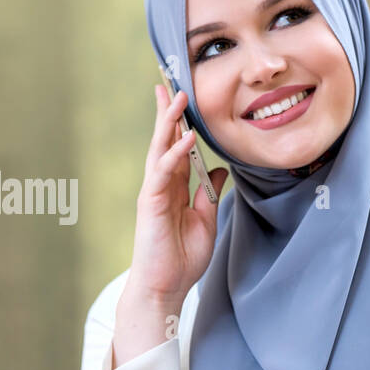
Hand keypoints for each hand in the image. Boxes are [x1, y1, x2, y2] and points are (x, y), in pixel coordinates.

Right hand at [111, 83, 228, 367]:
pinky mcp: (150, 203)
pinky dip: (174, 153)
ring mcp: (153, 192)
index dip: (180, 124)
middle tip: (169, 82)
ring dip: (169, 122)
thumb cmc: (181, 258)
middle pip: (163, 140)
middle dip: (167, 112)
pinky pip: (162, 172)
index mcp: (174, 188)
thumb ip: (209, 192)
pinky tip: (186, 137)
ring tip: (177, 96)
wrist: (164, 287)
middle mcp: (161, 185)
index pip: (177, 148)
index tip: (183, 99)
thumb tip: (218, 168)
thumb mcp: (206, 219)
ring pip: (160, 149)